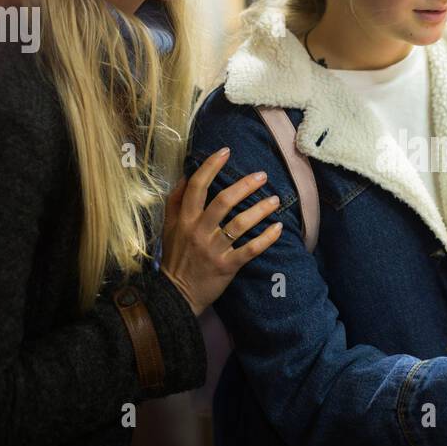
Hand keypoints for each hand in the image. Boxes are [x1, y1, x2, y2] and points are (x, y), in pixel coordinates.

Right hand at [159, 147, 282, 315]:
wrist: (175, 294)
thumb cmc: (175, 257)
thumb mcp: (168, 227)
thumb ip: (175, 202)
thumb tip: (185, 176)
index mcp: (184, 219)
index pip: (197, 187)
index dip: (211, 166)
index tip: (226, 152)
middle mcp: (199, 231)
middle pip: (223, 201)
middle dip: (244, 185)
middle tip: (262, 176)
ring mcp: (213, 249)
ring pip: (240, 224)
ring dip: (259, 209)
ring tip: (274, 200)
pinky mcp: (226, 266)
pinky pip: (250, 249)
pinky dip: (266, 238)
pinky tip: (278, 228)